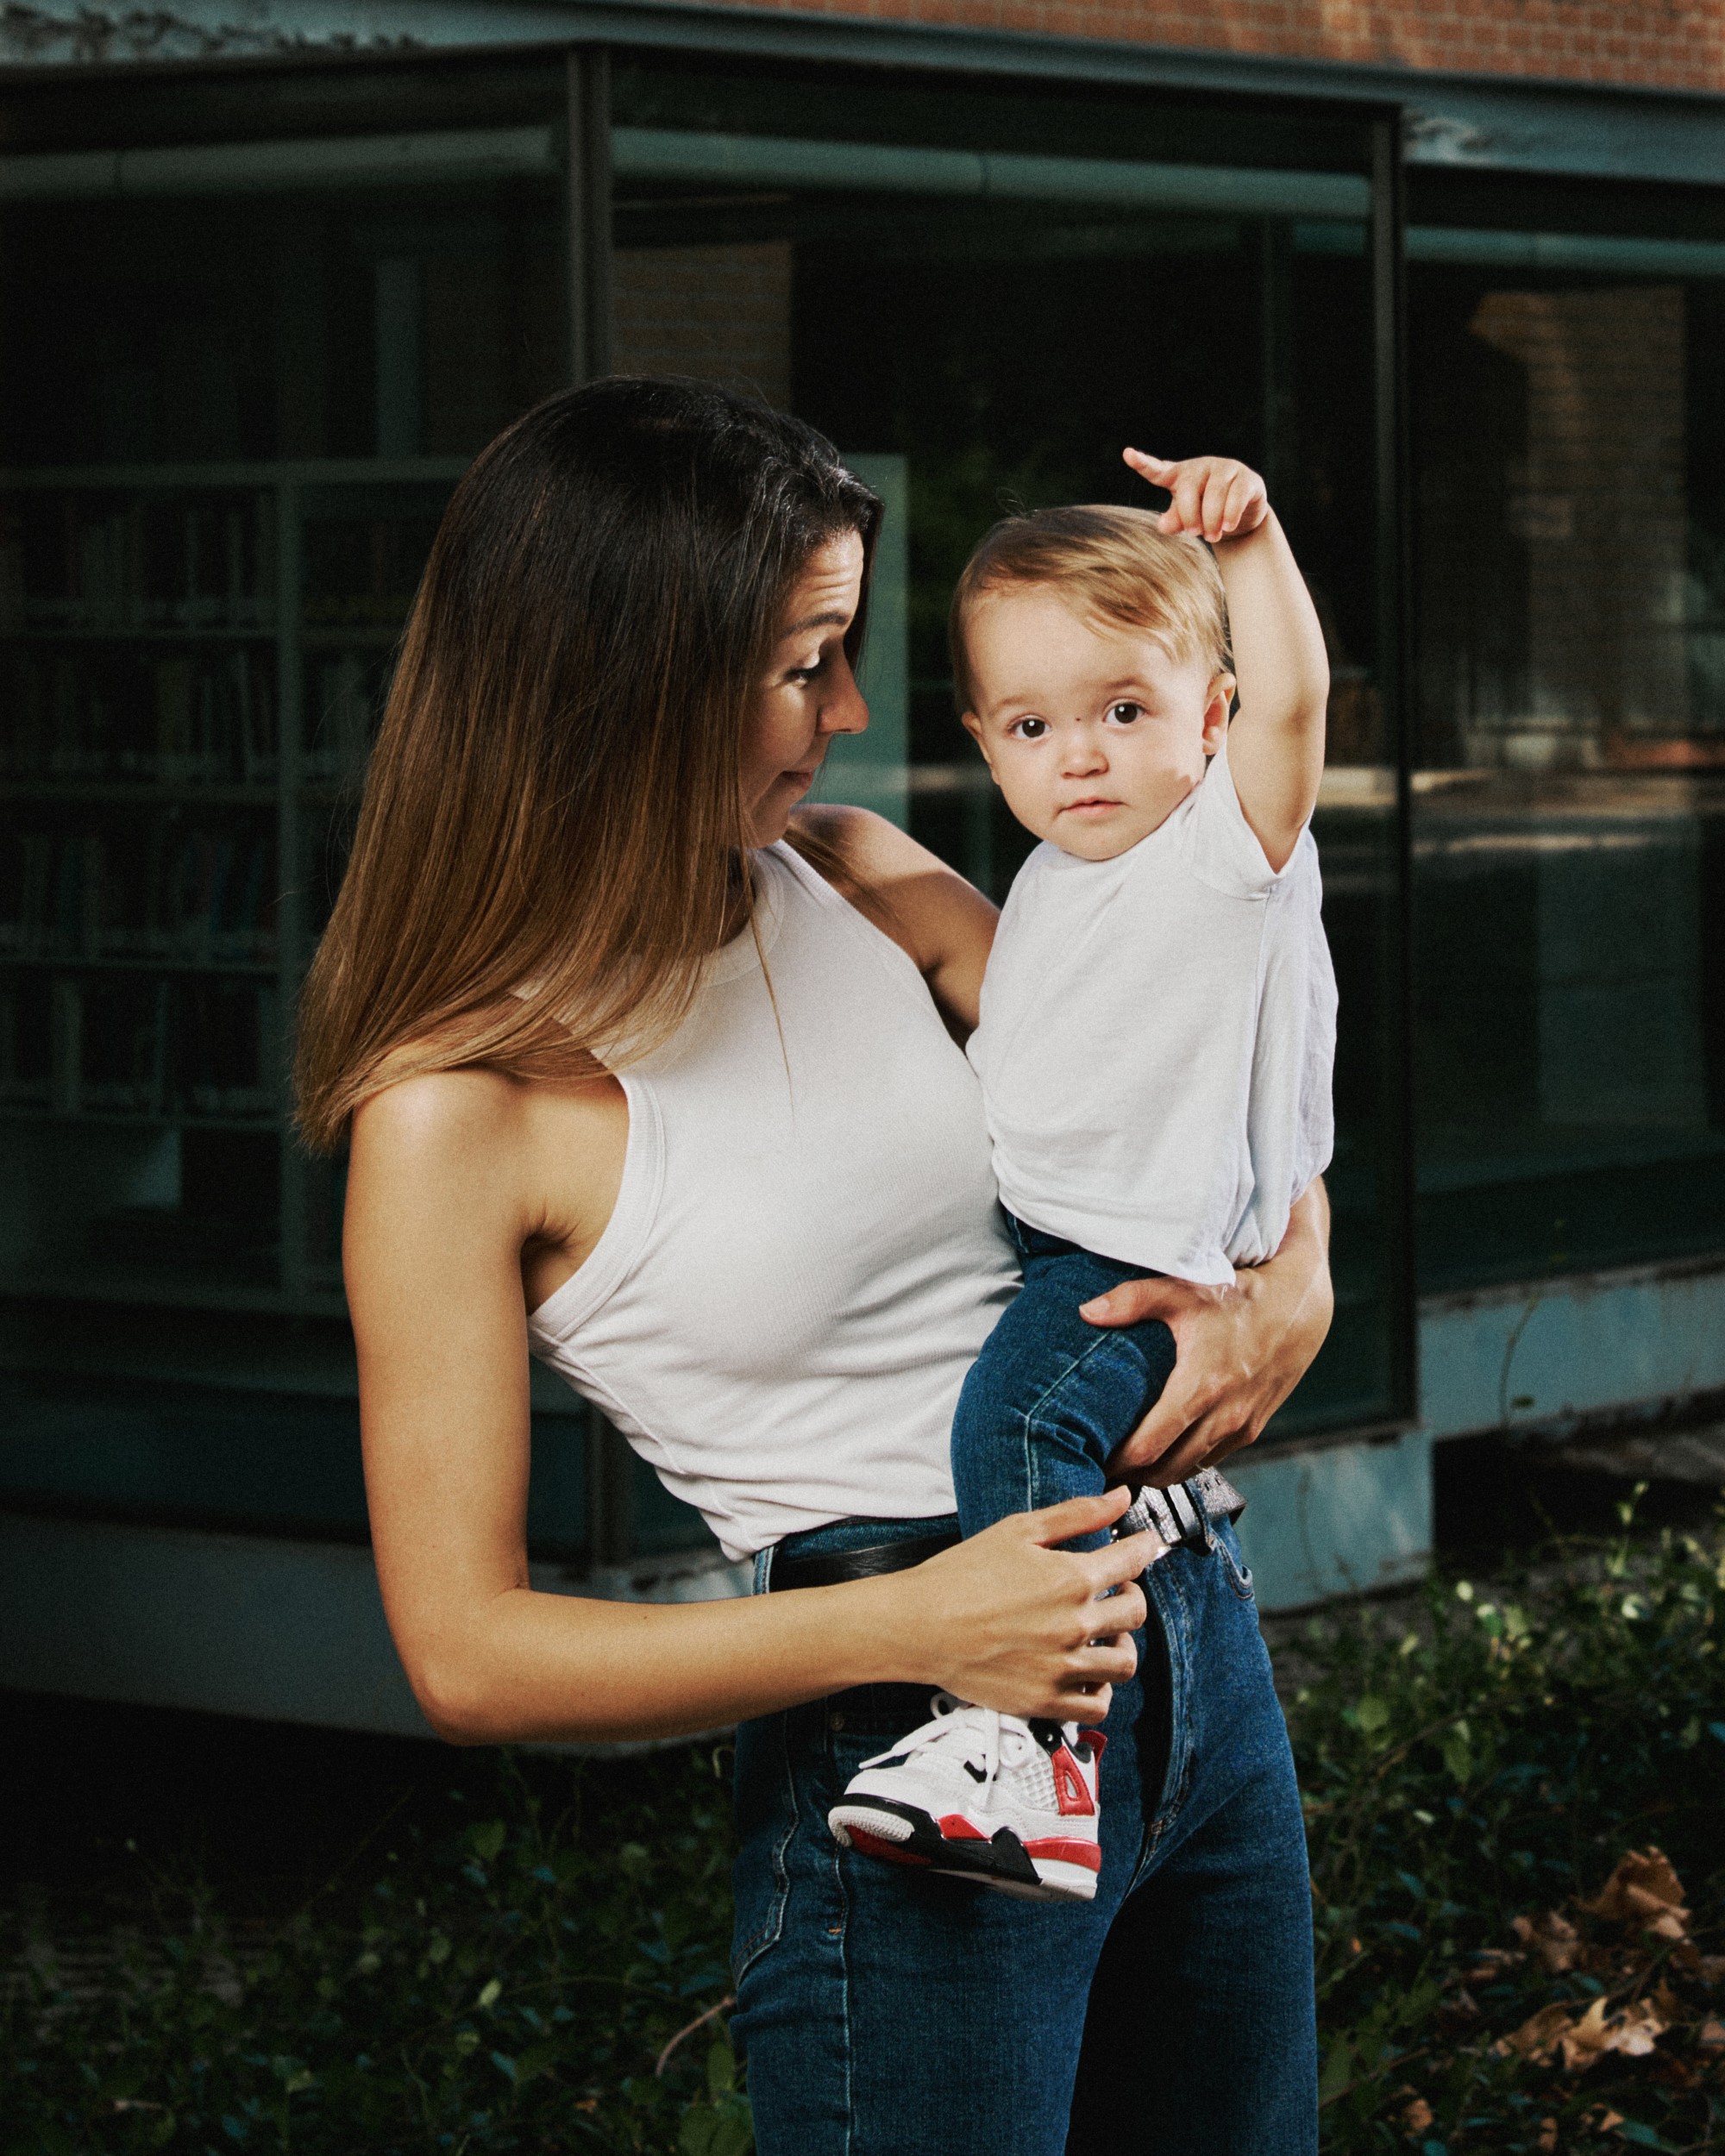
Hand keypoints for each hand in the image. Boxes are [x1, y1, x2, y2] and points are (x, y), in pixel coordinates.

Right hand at [887, 1487, 1165, 1721]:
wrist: (918, 1626)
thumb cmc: (960, 1575)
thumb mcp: (1018, 1530)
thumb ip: (1076, 1514)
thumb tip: (1121, 1497)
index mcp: (1070, 1579)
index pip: (1133, 1561)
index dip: (1144, 1548)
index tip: (1143, 1545)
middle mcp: (1074, 1626)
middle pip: (1135, 1612)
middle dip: (1132, 1594)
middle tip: (1116, 1588)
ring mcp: (1061, 1667)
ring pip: (1124, 1663)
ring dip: (1122, 1643)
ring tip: (1105, 1634)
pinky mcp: (1045, 1700)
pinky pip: (1097, 1706)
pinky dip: (1101, 1691)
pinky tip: (1086, 1672)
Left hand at [1082, 1181, 1333, 1484]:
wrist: (1300, 1307)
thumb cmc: (1240, 1296)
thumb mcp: (1185, 1290)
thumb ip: (1132, 1300)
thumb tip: (1086, 1312)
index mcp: (1201, 1387)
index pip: (1149, 1447)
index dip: (1117, 1460)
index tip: (1091, 1455)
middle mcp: (1224, 1416)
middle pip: (1164, 1470)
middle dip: (1130, 1473)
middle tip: (1099, 1464)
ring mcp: (1241, 1427)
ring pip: (1188, 1470)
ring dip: (1157, 1472)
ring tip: (1126, 1462)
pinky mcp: (1252, 1429)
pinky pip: (1211, 1459)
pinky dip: (1185, 1461)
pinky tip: (1165, 1449)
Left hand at [1123, 449, 1268, 544]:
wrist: (1241, 514)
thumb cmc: (1205, 513)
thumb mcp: (1186, 519)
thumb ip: (1174, 521)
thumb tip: (1163, 525)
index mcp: (1179, 476)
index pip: (1157, 470)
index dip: (1143, 463)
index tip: (1128, 455)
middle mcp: (1200, 467)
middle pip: (1189, 488)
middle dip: (1190, 515)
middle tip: (1194, 534)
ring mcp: (1225, 469)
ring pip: (1214, 494)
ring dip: (1212, 521)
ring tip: (1212, 536)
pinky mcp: (1246, 478)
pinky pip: (1236, 495)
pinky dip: (1230, 514)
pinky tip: (1228, 526)